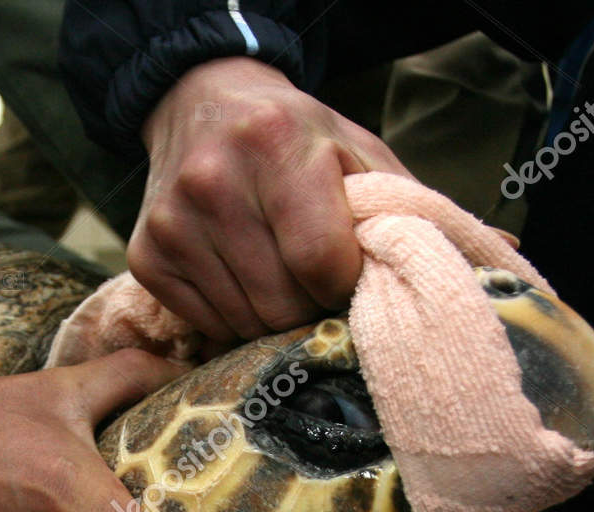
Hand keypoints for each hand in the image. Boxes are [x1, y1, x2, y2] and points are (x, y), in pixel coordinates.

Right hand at [132, 57, 409, 343]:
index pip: (319, 259)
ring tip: (283, 282)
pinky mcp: (146, 257)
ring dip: (274, 319)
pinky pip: (209, 326)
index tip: (349, 278)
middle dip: (311, 310)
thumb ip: (397, 207)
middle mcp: (212, 182)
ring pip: (245, 324)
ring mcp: (172, 224)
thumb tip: (446, 267)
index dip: (344, 286)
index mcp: (274, 144)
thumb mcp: (354, 149)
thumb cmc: (294, 137)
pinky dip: (236, 319)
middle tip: (318, 287)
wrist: (200, 104)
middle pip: (280, 303)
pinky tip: (244, 282)